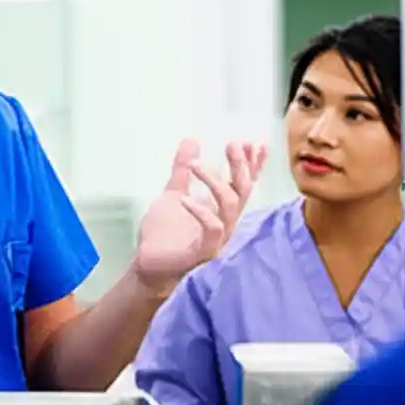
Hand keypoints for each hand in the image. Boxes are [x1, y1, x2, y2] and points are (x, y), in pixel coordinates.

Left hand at [133, 139, 266, 296]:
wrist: (148, 264)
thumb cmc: (164, 233)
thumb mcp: (172, 193)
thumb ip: (182, 170)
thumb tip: (191, 140)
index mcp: (220, 209)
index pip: (242, 184)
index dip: (252, 165)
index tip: (256, 143)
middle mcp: (224, 222)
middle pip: (242, 190)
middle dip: (240, 166)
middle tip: (232, 144)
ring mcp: (217, 237)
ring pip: (229, 205)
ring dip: (215, 182)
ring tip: (196, 165)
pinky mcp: (204, 250)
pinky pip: (212, 229)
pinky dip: (200, 211)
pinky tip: (184, 199)